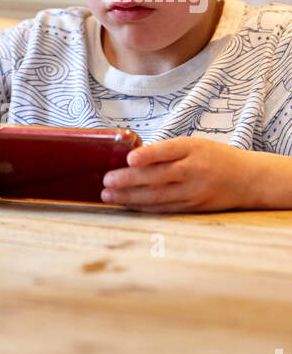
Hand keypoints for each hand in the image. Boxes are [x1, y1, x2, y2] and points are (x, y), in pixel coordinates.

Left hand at [100, 135, 260, 212]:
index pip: (169, 150)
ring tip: (108, 195)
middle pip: (159, 176)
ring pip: (158, 196)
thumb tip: (132, 159)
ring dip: (130, 197)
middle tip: (106, 181)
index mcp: (193, 149)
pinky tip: (127, 205)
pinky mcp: (194, 208)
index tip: (130, 158)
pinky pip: (165, 208)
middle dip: (130, 180)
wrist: (248, 180)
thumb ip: (167, 151)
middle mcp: (194, 171)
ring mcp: (194, 192)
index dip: (149, 155)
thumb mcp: (194, 145)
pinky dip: (145, 207)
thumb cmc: (214, 157)